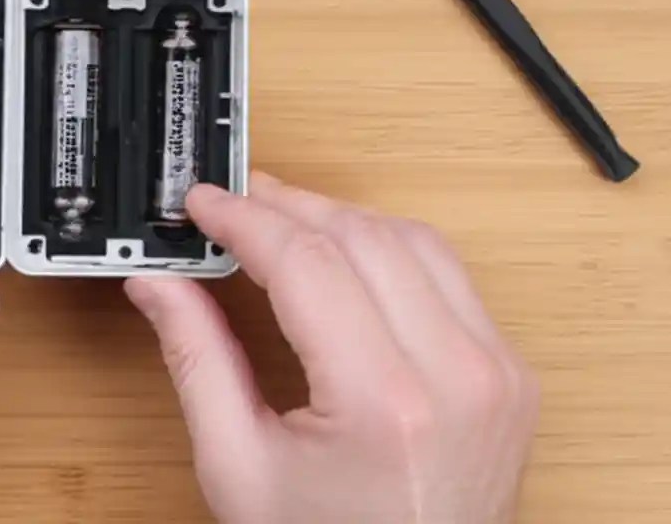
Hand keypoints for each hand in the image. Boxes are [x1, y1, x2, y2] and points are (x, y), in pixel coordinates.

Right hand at [126, 173, 538, 523]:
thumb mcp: (239, 468)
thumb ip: (197, 360)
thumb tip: (159, 283)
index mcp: (383, 403)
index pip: (307, 262)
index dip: (246, 219)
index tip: (204, 202)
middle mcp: (456, 375)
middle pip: (363, 235)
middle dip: (289, 206)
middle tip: (234, 203)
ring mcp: (496, 371)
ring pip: (414, 240)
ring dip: (342, 218)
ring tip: (283, 221)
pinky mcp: (511, 373)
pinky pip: (450, 276)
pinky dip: (391, 249)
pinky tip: (347, 256)